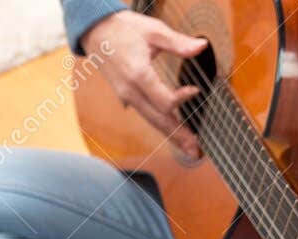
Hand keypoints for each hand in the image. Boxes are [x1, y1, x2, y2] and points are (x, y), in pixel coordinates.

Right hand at [81, 11, 206, 159]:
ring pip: (152, 122)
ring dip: (172, 136)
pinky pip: (147, 116)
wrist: (96, 32)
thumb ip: (178, 43)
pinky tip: (174, 132)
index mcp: (137, 75)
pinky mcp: (128, 98)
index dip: (181, 99)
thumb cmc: (124, 29)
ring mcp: (128, 97)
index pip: (163, 100)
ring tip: (189, 148)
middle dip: (179, 135)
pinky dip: (162, 126)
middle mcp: (131, 92)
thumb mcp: (153, 31)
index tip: (196, 90)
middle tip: (197, 150)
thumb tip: (201, 47)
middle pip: (158, 120)